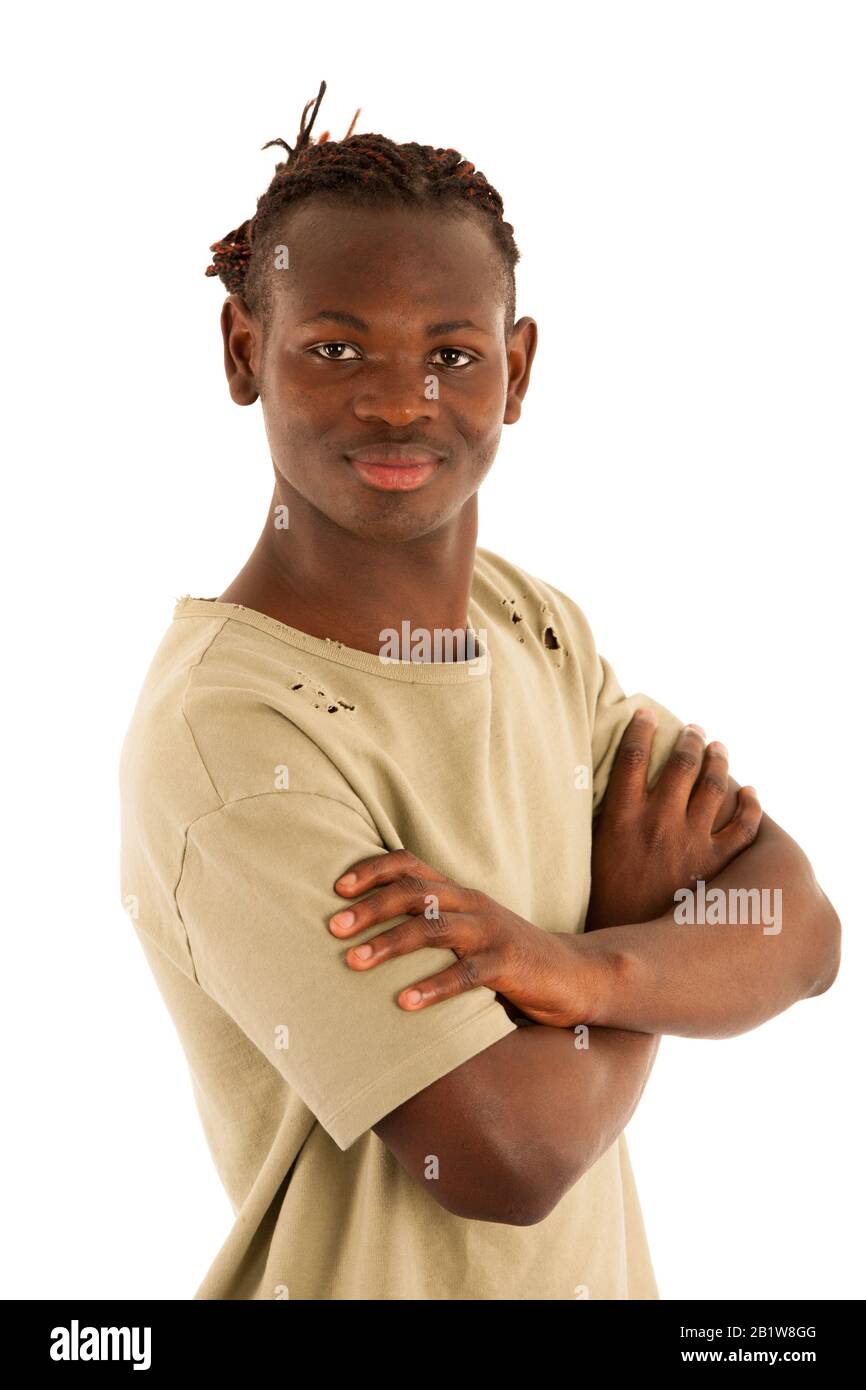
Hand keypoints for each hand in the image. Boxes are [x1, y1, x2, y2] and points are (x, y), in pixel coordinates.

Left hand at [328, 850, 606, 1029]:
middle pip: (414, 891)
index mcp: (458, 893)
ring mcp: (491, 932)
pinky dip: (433, 987)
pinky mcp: (508, 964)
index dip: (373, 870)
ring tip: (354, 962)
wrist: (575, 975)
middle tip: (333, 927)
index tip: (337, 888)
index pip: (410, 864)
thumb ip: (431, 930)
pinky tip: (405, 1003)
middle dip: (370, 907)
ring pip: (433, 928)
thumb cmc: (508, 958)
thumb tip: (369, 942)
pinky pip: (465, 974)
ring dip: (389, 943)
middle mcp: (472, 904)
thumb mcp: (468, 935)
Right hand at [585, 710, 761, 931]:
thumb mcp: (593, 851)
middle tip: (694, 729)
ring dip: (719, 760)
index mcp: (623, 818)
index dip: (642, 729)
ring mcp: (692, 843)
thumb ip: (607, 817)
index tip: (646, 714)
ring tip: (718, 747)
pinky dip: (752, 805)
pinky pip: (745, 826)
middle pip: (682, 764)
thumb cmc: (602, 900)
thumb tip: (614, 784)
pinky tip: (751, 792)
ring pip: (716, 786)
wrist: (625, 947)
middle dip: (689, 739)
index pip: (634, 757)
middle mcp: (660, 823)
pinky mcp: (716, 865)